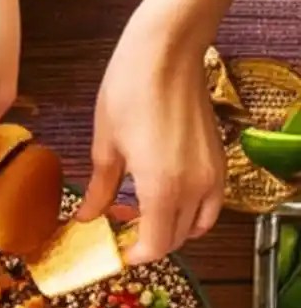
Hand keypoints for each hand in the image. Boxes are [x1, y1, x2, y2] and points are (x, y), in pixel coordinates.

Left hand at [78, 10, 224, 263]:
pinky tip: (159, 193)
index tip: (112, 252)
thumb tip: (87, 216)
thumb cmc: (130, 91)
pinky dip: (188, 210)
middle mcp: (195, 187)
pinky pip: (210, 202)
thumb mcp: (105, 144)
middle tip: (114, 229)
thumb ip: (100, 187)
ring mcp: (213, 173)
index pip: (155, 246)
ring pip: (197, 223)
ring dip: (169, 228)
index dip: (133, 256)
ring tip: (135, 211)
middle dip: (146, 241)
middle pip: (177, 239)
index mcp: (163, 188)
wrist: (168, 51)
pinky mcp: (219, 159)